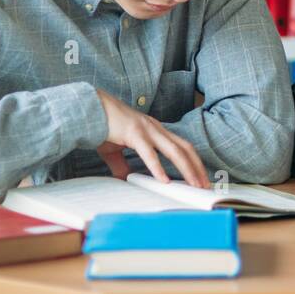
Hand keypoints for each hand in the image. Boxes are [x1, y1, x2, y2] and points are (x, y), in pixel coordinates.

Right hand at [94, 89, 209, 187]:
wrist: (89, 108)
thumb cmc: (103, 127)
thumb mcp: (115, 150)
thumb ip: (122, 164)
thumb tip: (124, 179)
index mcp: (155, 130)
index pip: (182, 146)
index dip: (194, 162)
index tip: (200, 177)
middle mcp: (156, 128)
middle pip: (185, 148)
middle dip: (197, 168)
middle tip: (205, 185)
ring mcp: (147, 130)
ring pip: (174, 151)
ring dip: (187, 169)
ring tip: (193, 184)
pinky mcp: (134, 133)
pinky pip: (149, 153)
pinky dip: (158, 168)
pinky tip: (164, 180)